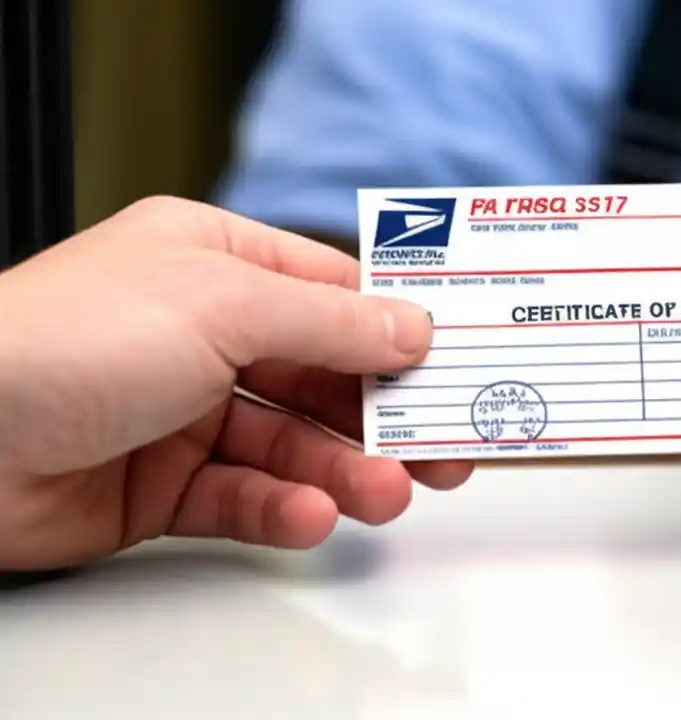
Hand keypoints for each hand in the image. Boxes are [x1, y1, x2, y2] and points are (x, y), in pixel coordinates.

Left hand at [0, 197, 472, 570]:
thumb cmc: (65, 339)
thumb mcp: (223, 304)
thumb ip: (331, 321)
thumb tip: (413, 326)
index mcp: (217, 262)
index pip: (334, 293)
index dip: (401, 330)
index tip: (460, 365)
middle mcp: (205, 334)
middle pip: (325, 377)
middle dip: (386, 415)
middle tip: (448, 450)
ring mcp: (185, 412)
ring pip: (294, 445)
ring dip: (346, 469)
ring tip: (389, 492)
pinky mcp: (163, 486)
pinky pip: (245, 498)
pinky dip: (282, 509)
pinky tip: (310, 514)